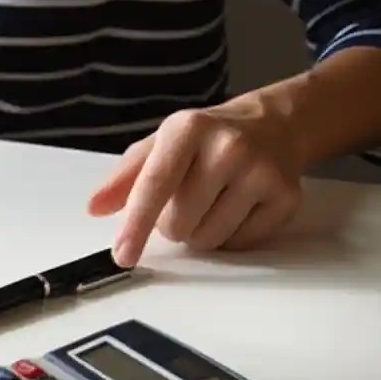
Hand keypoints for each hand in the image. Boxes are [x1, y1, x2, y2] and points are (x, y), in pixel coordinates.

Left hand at [88, 102, 304, 266]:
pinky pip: (239, 244)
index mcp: (187, 129)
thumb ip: (123, 178)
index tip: (123, 254)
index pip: (155, 185)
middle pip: (178, 223)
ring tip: (212, 201)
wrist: (272, 125)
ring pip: (208, 239)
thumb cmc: (205, 140)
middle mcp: (228, 147)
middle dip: (171, 223)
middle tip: (185, 198)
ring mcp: (261, 172)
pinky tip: (236, 206)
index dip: (135, 225)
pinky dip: (229, 235)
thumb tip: (94, 207)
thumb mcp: (158, 146)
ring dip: (199, 232)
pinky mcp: (286, 197)